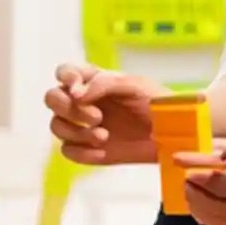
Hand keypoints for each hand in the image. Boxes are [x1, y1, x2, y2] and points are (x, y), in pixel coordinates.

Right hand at [43, 63, 167, 164]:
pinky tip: (102, 151)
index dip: (66, 78)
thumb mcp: (135, 85)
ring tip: (103, 136)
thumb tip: (75, 93)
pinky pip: (67, 150)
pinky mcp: (87, 149)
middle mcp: (83, 101)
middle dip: (68, 108)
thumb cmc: (157, 104)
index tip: (78, 90)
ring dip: (76, 131)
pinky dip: (81, 152)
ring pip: (56, 125)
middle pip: (52, 98)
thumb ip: (103, 83)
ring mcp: (82, 126)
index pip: (65, 72)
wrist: (173, 136)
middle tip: (97, 117)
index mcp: (93, 80)